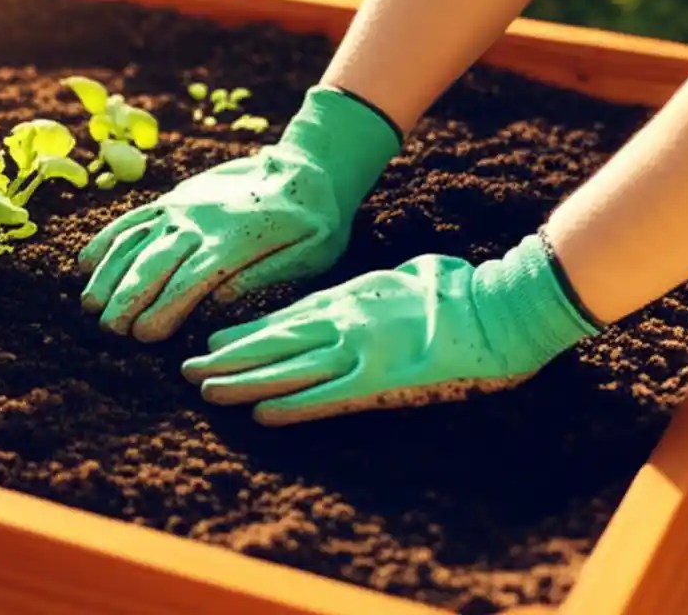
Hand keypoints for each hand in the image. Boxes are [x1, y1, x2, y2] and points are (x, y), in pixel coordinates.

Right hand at [78, 85, 400, 341]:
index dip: (162, 309)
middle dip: (126, 298)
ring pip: (134, 240)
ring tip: (90, 306)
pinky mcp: (174, 198)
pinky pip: (133, 217)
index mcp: (234, 241)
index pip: (188, 280)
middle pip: (153, 262)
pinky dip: (107, 238)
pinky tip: (85, 263)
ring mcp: (182, 206)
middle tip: (109, 329)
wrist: (307, 165)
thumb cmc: (315, 222)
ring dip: (109, 272)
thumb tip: (217, 304)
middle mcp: (200, 221)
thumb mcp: (309, 256)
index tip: (142, 337)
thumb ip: (263, 279)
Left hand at [181, 234, 599, 424]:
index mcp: (351, 296)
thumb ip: (377, 287)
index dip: (245, 331)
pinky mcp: (383, 382)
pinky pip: (326, 398)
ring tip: (207, 391)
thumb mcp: (408, 273)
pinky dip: (291, 406)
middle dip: (228, 357)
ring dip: (244, 382)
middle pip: (273, 342)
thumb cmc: (462, 287)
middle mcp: (345, 322)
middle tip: (187, 370)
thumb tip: (368, 291)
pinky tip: (260, 415)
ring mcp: (361, 352)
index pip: (285, 316)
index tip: (213, 341)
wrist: (500, 306)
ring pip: (288, 369)